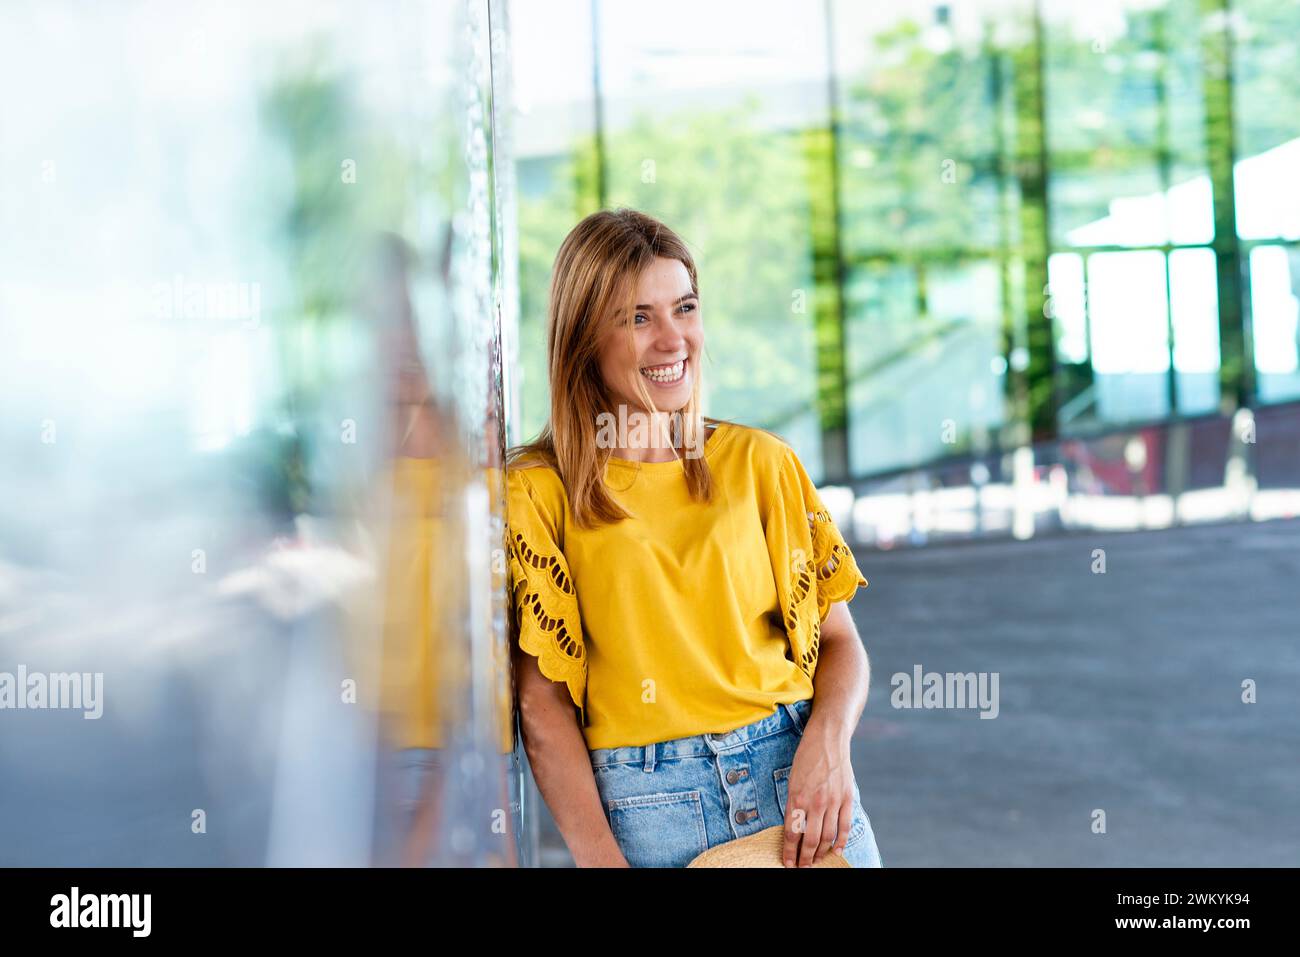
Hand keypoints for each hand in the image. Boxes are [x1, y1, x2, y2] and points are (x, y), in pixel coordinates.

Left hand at [782, 721, 856, 867]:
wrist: (828, 739)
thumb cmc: (807, 757)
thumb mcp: (792, 780)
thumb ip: (794, 804)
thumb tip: (794, 828)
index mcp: (798, 797)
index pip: (792, 833)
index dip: (789, 852)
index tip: (788, 863)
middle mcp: (815, 802)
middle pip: (810, 840)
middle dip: (804, 858)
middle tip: (801, 867)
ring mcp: (833, 801)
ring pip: (827, 837)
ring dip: (821, 853)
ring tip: (815, 861)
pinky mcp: (847, 798)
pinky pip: (845, 826)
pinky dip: (841, 841)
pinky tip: (835, 851)